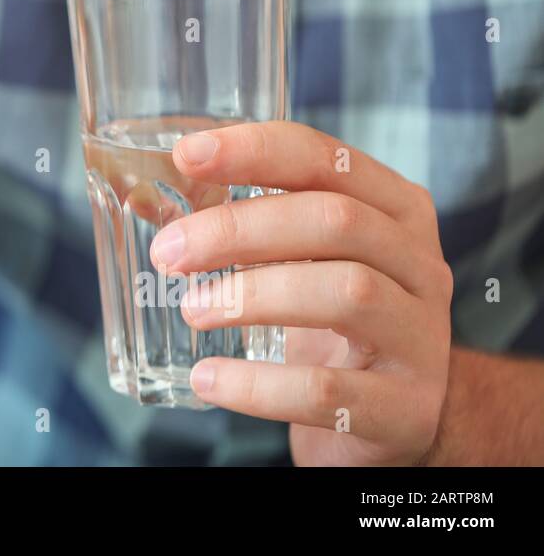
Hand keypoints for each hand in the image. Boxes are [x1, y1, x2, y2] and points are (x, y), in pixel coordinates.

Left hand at [148, 120, 453, 465]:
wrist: (401, 415)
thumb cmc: (334, 319)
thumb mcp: (306, 259)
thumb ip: (247, 225)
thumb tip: (145, 202)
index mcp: (394, 209)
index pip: (327, 159)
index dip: (255, 150)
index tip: (185, 155)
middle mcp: (420, 263)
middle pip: (335, 220)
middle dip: (239, 230)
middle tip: (168, 252)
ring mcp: (420, 336)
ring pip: (346, 293)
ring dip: (253, 296)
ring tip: (191, 310)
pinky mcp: (404, 406)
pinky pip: (327, 390)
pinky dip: (258, 385)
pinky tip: (208, 378)